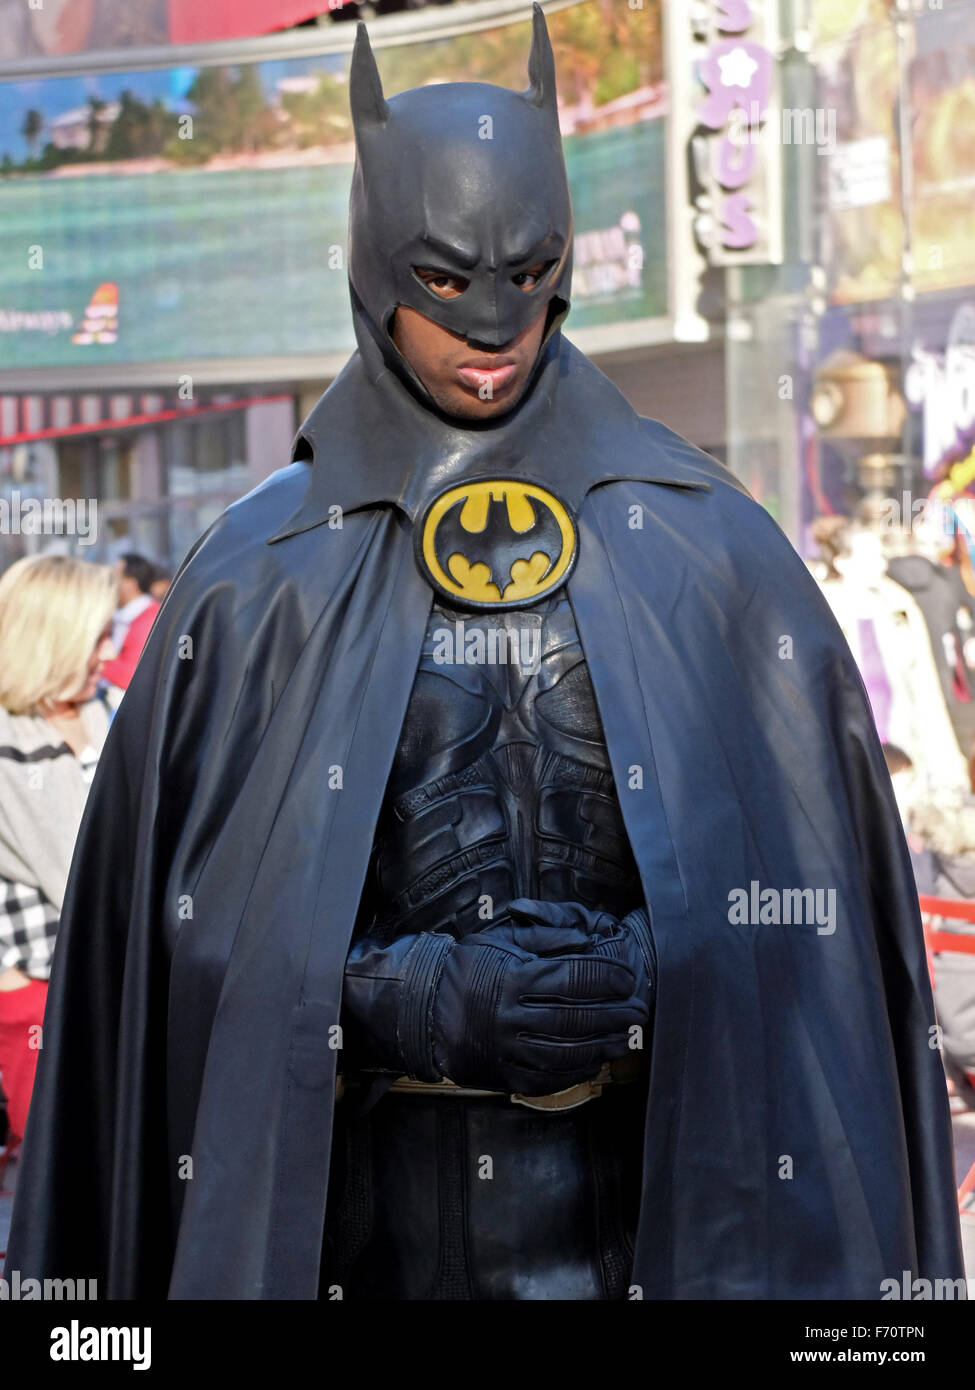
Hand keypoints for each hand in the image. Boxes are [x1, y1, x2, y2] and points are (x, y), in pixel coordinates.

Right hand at [431, 900, 651, 1095]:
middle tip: (638, 1010)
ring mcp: (506, 1049)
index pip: (574, 977)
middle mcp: (511, 1016)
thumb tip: (588, 941)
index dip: (607, 977)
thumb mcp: (504, 940)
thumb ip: (546, 938)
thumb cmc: (469, 967)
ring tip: (624, 1038)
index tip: (627, 977)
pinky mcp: (503, 1074)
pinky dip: (575, 1072)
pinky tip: (593, 1061)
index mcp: (514, 978)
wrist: (424, 1006)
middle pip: (576, 1018)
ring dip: (602, 1046)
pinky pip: (547, 1079)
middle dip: (614, 1014)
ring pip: (566, 1052)